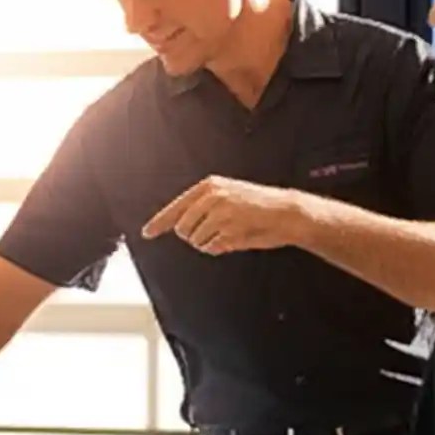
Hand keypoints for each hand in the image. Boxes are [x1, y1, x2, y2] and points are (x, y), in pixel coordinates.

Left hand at [141, 175, 306, 254]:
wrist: (286, 212)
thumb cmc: (258, 207)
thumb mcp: (227, 197)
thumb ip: (202, 208)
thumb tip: (176, 225)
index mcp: (209, 186)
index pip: (176, 206)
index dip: (159, 222)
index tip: (147, 233)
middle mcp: (211, 197)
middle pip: (183, 229)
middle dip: (194, 237)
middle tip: (214, 234)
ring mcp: (220, 213)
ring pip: (196, 240)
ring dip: (210, 242)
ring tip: (230, 232)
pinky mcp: (229, 229)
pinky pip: (212, 248)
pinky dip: (221, 248)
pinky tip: (236, 237)